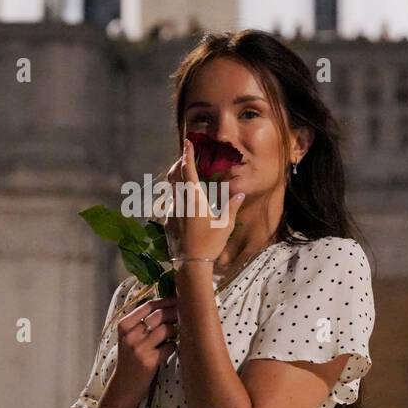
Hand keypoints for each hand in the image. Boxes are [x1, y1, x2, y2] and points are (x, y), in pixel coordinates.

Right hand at [112, 296, 178, 394]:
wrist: (124, 385)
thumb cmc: (130, 359)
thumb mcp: (129, 338)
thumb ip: (141, 322)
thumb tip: (166, 305)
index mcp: (124, 326)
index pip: (148, 306)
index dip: (165, 301)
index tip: (177, 299)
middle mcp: (130, 335)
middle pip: (159, 316)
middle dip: (175, 313)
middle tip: (184, 315)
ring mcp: (140, 348)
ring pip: (166, 330)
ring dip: (176, 330)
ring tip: (176, 333)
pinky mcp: (150, 361)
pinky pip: (170, 346)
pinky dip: (174, 345)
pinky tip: (171, 347)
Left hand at [163, 138, 245, 262]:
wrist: (190, 264)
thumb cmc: (210, 243)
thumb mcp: (225, 225)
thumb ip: (232, 207)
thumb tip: (240, 194)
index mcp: (194, 198)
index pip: (188, 170)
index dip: (188, 154)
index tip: (187, 142)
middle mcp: (180, 201)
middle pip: (175, 174)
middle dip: (180, 162)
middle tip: (186, 156)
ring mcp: (171, 211)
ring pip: (171, 188)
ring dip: (177, 178)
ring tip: (185, 175)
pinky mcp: (167, 221)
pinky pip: (171, 202)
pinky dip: (176, 195)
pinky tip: (184, 200)